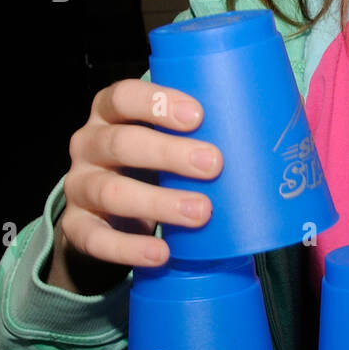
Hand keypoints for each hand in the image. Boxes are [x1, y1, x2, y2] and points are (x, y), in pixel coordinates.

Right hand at [53, 79, 221, 274]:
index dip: (156, 102)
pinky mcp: (76, 226)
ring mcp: (79, 186)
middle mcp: (88, 144)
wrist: (104, 210)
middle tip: (213, 164)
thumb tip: (272, 126)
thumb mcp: (164, 137)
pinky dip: (129, 248)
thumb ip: (200, 130)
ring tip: (201, 212)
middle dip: (168, 153)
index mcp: (110, 113)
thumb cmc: (150, 162)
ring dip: (158, 202)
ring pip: (111, 191)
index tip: (198, 115)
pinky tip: (161, 252)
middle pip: (121, 143)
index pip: (123, 97)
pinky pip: (96, 239)